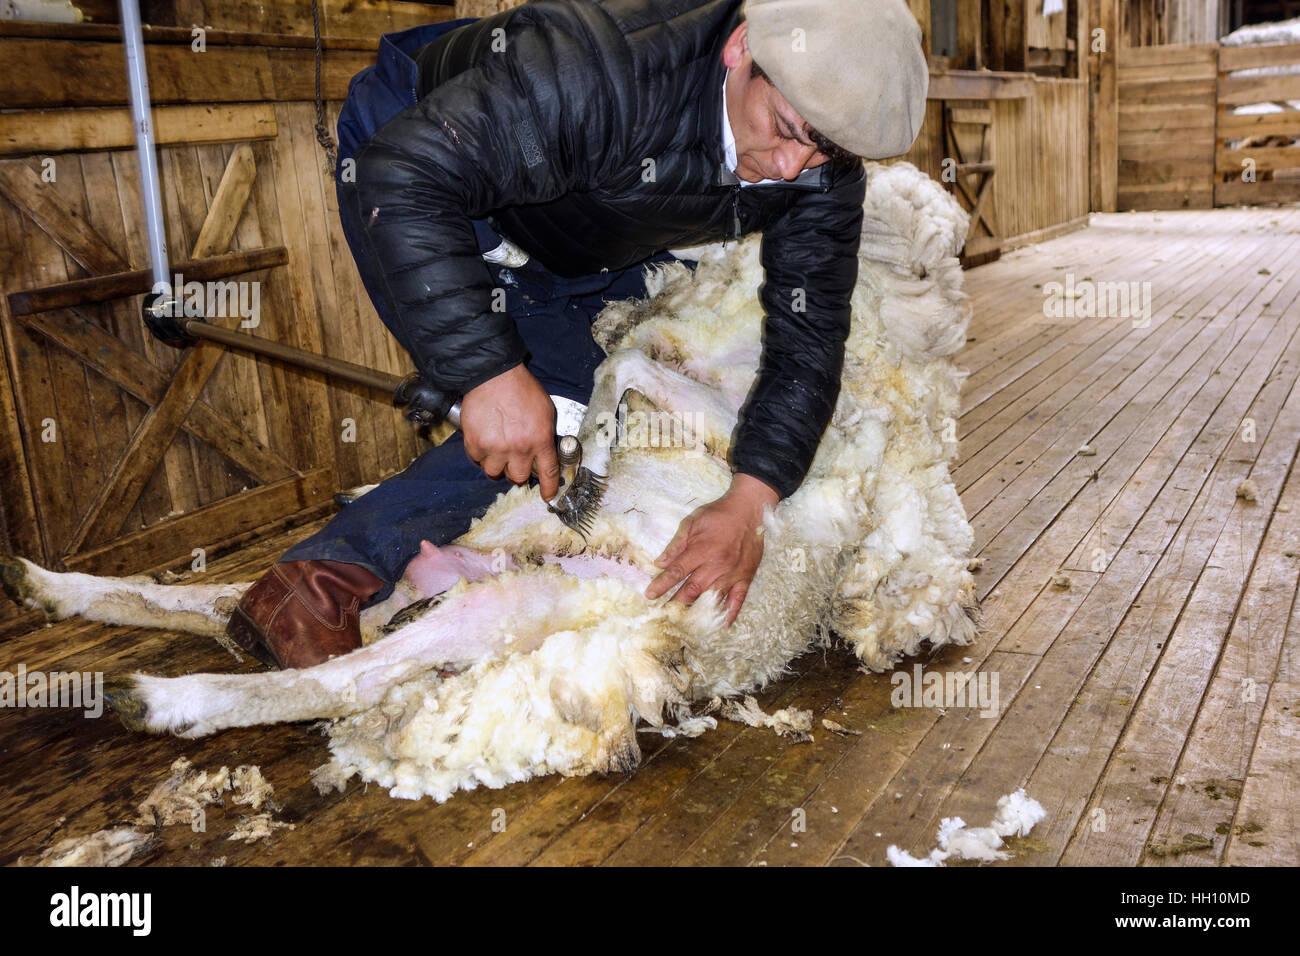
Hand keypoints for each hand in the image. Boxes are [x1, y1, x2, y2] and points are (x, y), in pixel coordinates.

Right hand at [460, 364, 560, 499]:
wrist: (493, 375)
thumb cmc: (521, 389)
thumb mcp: (545, 411)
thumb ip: (545, 435)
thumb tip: (544, 453)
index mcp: (540, 440)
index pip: (548, 473)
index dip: (548, 488)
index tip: (547, 496)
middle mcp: (519, 449)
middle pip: (519, 478)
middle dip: (517, 470)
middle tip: (514, 458)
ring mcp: (495, 449)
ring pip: (495, 473)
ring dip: (497, 464)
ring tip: (497, 448)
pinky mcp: (475, 445)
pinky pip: (478, 461)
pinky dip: (481, 454)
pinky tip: (485, 439)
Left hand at [645, 473, 779, 624]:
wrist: (749, 510)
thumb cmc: (718, 514)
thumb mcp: (693, 521)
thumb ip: (677, 543)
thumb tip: (659, 562)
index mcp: (701, 550)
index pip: (676, 572)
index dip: (662, 585)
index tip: (649, 595)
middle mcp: (716, 566)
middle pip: (692, 590)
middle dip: (675, 604)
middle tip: (662, 616)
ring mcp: (732, 574)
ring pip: (712, 598)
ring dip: (697, 612)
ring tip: (684, 624)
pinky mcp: (745, 578)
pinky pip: (738, 599)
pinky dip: (730, 613)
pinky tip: (721, 625)